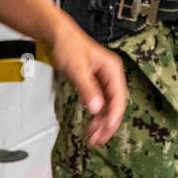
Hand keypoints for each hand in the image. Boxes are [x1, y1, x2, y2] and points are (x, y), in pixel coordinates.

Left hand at [47, 21, 128, 146]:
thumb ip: (87, 89)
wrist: (59, 37)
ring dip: (100, 123)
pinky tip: (90, 127)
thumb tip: (96, 108)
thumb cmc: (69, 46)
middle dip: (107, 124)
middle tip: (98, 140)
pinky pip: (99, 104)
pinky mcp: (95, 84)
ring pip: (107, 107)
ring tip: (92, 139)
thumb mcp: (77, 69)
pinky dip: (95, 117)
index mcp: (113, 70)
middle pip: (115, 105)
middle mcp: (111, 76)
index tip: (106, 130)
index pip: (119, 97)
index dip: (114, 116)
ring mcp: (104, 81)